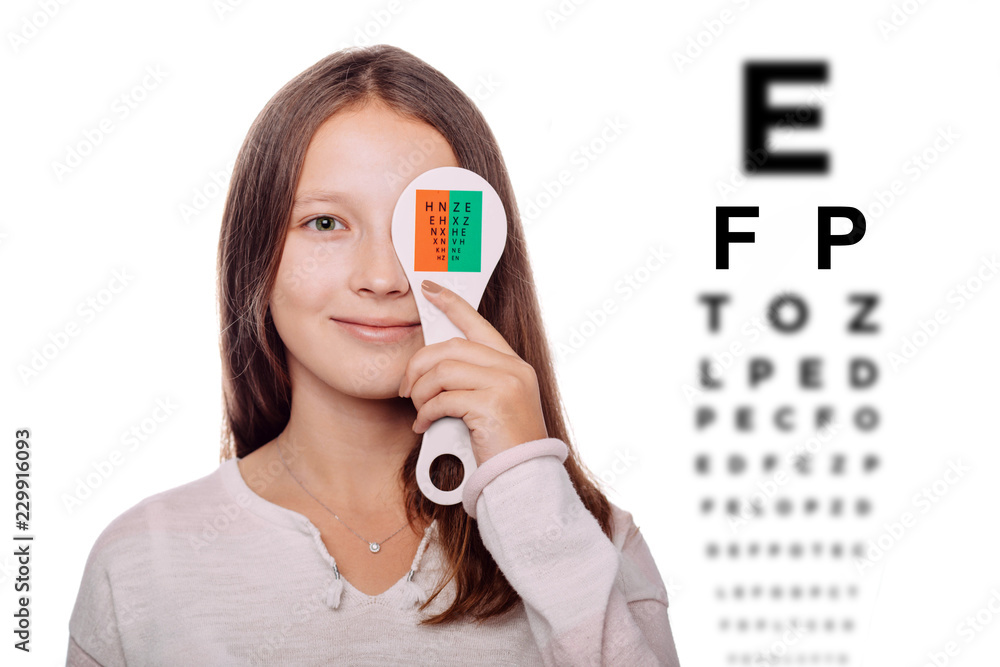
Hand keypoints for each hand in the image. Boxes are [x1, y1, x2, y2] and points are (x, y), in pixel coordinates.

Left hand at [398, 280, 548, 465]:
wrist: (525, 478)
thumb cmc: (504, 447)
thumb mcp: (494, 405)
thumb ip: (474, 381)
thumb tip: (433, 370)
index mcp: (514, 364)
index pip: (479, 324)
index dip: (452, 305)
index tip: (430, 290)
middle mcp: (513, 369)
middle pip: (451, 347)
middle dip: (420, 364)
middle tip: (407, 387)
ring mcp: (506, 385)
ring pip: (443, 372)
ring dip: (421, 392)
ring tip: (418, 409)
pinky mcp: (492, 405)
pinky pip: (443, 399)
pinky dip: (426, 412)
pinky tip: (423, 425)